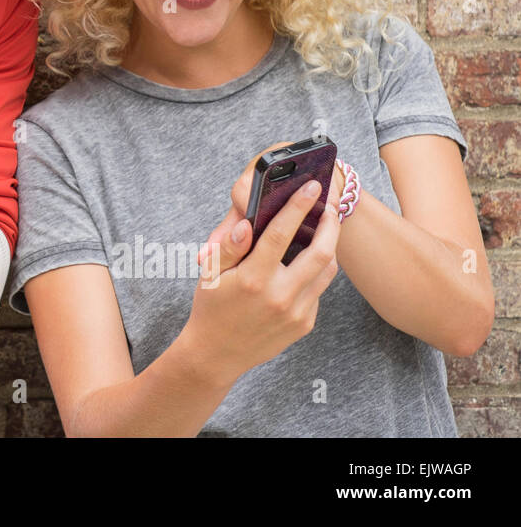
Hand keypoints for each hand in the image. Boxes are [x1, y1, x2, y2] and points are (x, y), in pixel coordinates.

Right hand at [184, 159, 340, 384]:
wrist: (217, 354)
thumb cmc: (211, 307)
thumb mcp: (211, 274)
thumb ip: (229, 247)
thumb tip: (247, 223)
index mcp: (253, 279)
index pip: (281, 234)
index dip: (297, 206)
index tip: (311, 187)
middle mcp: (279, 296)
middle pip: (320, 252)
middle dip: (330, 225)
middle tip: (329, 208)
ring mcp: (296, 312)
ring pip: (326, 271)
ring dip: (328, 247)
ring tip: (323, 231)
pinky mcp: (304, 324)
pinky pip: (318, 291)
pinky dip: (315, 272)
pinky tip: (304, 264)